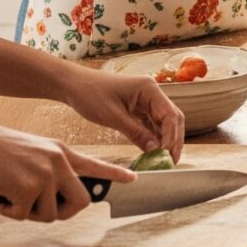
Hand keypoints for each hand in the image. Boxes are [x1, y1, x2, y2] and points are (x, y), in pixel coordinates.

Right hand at [0, 120, 134, 221]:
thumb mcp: (33, 152)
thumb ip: (50, 169)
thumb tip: (55, 198)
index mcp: (61, 151)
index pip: (95, 164)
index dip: (114, 174)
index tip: (133, 179)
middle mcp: (59, 162)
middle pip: (81, 201)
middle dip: (64, 214)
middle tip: (40, 210)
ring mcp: (46, 174)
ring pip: (49, 214)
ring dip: (28, 213)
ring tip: (10, 196)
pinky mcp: (28, 187)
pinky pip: (23, 215)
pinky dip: (8, 212)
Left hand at [56, 68, 184, 159]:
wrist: (73, 85)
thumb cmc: (90, 94)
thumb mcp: (113, 116)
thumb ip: (136, 133)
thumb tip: (155, 150)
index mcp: (149, 89)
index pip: (170, 115)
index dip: (171, 136)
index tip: (166, 155)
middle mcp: (152, 94)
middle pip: (172, 118)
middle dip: (173, 140)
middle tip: (170, 161)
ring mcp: (145, 101)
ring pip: (163, 123)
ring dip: (165, 140)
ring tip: (164, 160)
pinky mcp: (137, 109)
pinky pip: (151, 125)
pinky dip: (154, 138)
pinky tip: (153, 152)